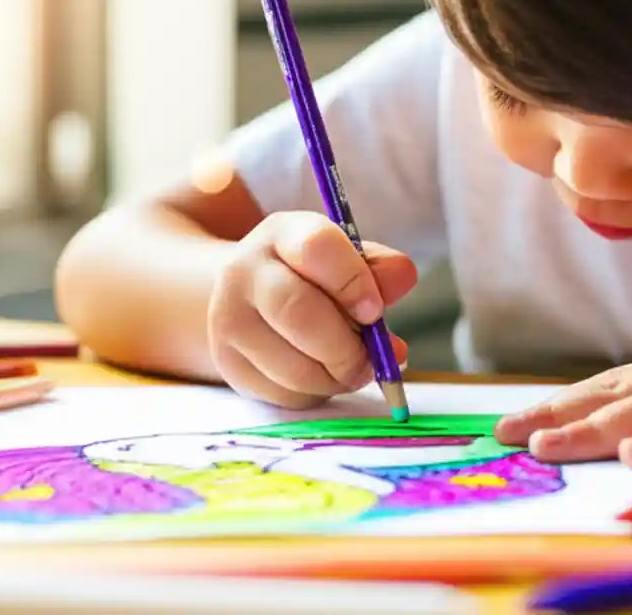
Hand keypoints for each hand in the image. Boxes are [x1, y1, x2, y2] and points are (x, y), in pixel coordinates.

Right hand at [208, 211, 414, 408]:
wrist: (247, 296)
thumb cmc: (311, 277)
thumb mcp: (345, 260)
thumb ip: (378, 268)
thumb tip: (404, 279)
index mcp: (282, 235)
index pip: (316, 249)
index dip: (353, 282)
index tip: (374, 311)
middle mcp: (244, 272)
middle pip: (300, 315)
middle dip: (347, 349)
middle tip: (372, 360)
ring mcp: (228, 321)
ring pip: (293, 367)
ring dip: (336, 378)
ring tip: (350, 369)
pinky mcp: (229, 364)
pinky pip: (284, 395)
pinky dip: (316, 394)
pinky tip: (323, 376)